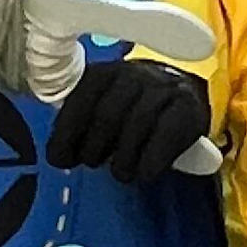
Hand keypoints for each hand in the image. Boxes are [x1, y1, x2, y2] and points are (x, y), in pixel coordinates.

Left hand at [45, 55, 211, 186]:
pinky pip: (165, 137)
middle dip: (94, 148)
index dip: (66, 133)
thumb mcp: (103, 106)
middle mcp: (134, 75)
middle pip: (107, 115)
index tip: (59, 158)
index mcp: (106, 73)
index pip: (80, 99)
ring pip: (136, 126)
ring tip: (119, 172)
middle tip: (92, 163)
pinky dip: (151, 162)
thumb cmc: (133, 108)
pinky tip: (144, 173)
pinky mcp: (188, 109)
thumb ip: (79, 123)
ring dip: (123, 160)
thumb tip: (57, 156)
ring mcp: (164, 90)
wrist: (183, 93)